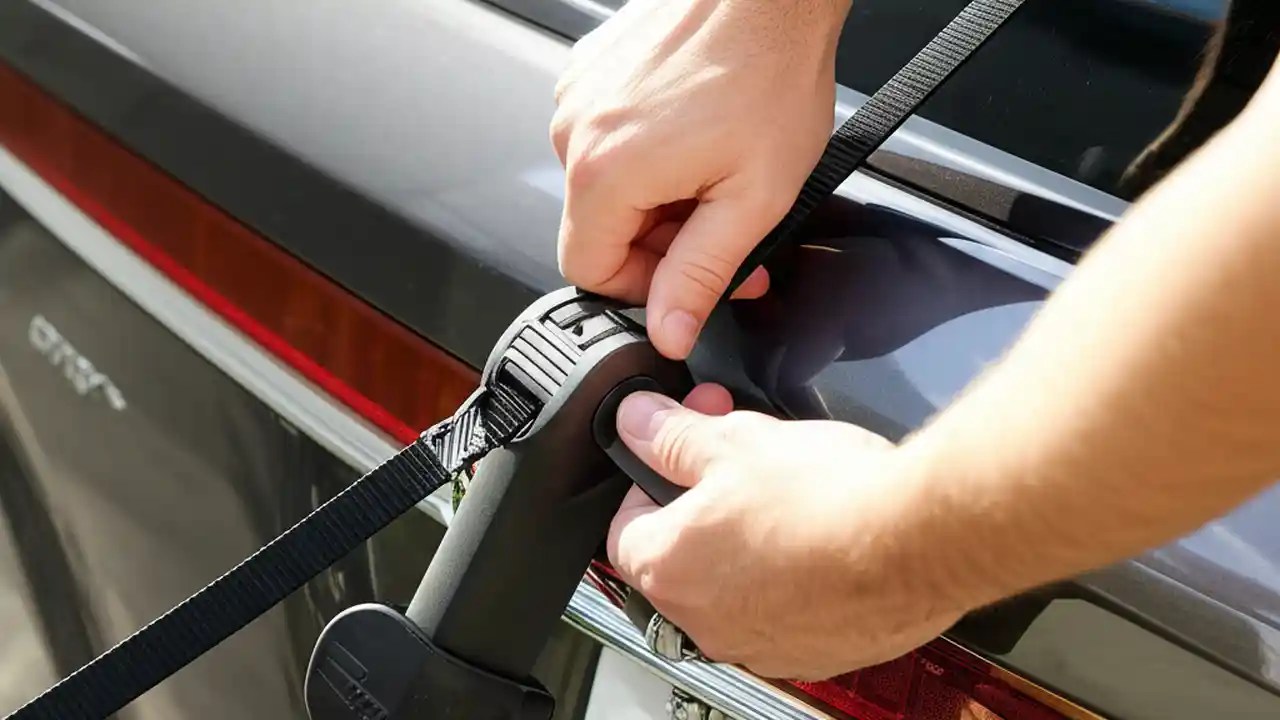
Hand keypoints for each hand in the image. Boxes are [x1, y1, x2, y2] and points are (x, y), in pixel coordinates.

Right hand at [551, 0, 848, 358]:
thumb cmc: (769, 69)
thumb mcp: (752, 197)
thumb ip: (701, 275)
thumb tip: (670, 330)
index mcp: (604, 172)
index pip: (587, 271)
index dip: (641, 288)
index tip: (687, 278)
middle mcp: (576, 130)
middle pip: (598, 227)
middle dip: (662, 241)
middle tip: (725, 229)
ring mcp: (580, 94)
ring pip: (606, 184)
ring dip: (659, 196)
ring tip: (718, 172)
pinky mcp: (593, 70)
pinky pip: (609, 138)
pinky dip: (650, 152)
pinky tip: (698, 135)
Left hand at [606, 385, 967, 679]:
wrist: (916, 541)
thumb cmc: (827, 499)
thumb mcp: (734, 441)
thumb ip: (672, 434)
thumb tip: (639, 421)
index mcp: (667, 568)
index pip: (626, 525)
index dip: (649, 478)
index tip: (679, 452)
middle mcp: (704, 621)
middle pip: (682, 556)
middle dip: (704, 504)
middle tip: (742, 460)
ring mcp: (760, 645)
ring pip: (735, 585)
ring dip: (750, 541)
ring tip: (790, 495)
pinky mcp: (814, 653)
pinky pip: (786, 611)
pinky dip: (795, 576)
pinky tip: (824, 535)